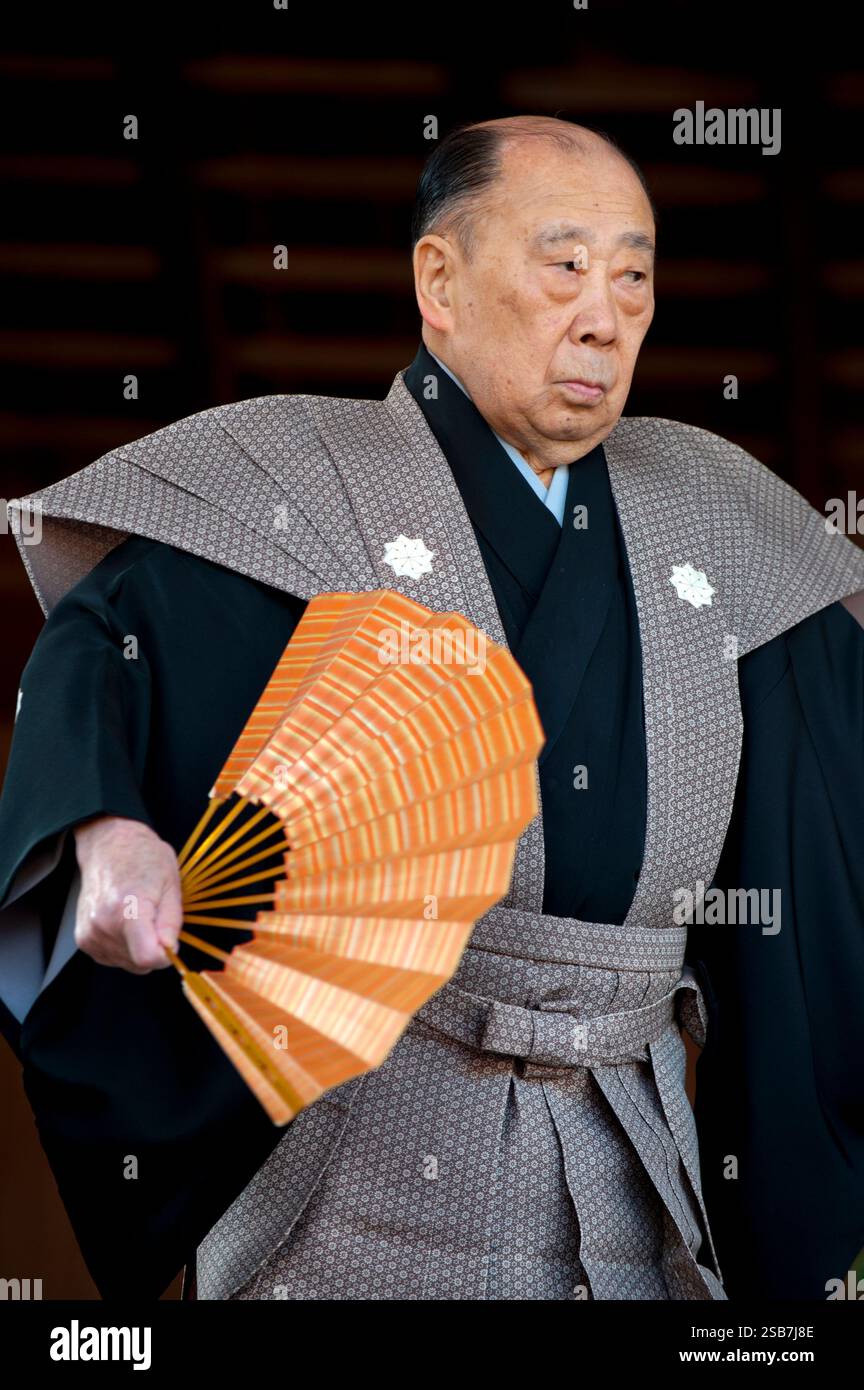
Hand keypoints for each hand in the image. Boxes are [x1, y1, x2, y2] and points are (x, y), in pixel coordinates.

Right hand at [73, 815, 183, 973]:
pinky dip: (125, 948)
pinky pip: (114, 959)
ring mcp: (89, 933)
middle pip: (139, 964)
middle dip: (154, 948)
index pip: (147, 957)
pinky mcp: (82, 939)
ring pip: (128, 964)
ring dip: (139, 948)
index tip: (170, 940)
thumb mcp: (172, 882)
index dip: (166, 955)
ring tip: (139, 915)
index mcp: (127, 908)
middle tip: (154, 916)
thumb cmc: (144, 857)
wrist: (108, 845)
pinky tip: (126, 923)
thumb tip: (170, 951)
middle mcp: (102, 924)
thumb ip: (171, 921)